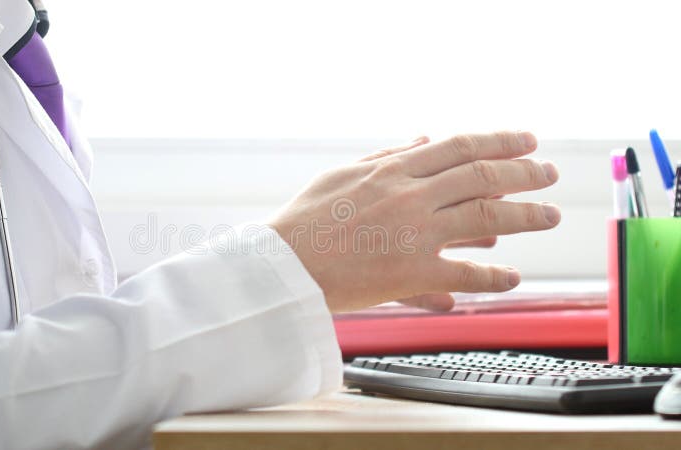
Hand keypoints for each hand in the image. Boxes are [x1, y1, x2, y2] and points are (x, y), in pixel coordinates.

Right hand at [268, 131, 559, 312]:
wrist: (283, 265)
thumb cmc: (306, 219)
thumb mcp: (344, 174)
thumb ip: (388, 155)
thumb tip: (424, 139)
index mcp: (394, 169)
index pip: (460, 146)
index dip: (500, 141)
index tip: (527, 141)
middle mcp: (410, 196)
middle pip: (483, 176)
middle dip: (525, 172)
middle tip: (548, 174)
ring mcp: (413, 234)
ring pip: (486, 218)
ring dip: (526, 215)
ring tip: (550, 214)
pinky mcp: (411, 273)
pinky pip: (465, 274)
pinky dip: (494, 276)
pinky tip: (512, 277)